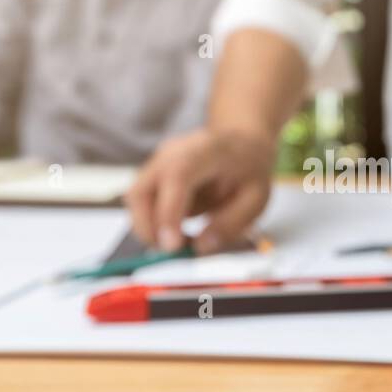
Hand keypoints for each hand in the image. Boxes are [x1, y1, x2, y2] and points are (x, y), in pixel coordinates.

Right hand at [126, 127, 275, 254]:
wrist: (239, 140)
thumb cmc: (249, 170)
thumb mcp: (257, 199)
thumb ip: (231, 224)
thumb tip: (199, 248)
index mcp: (206, 151)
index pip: (177, 177)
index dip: (168, 213)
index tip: (172, 246)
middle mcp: (172, 152)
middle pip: (140, 191)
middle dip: (148, 229)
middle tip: (174, 252)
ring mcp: (157, 161)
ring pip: (135, 200)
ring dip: (149, 229)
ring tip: (182, 240)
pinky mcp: (151, 174)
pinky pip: (142, 204)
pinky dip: (153, 223)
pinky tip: (179, 229)